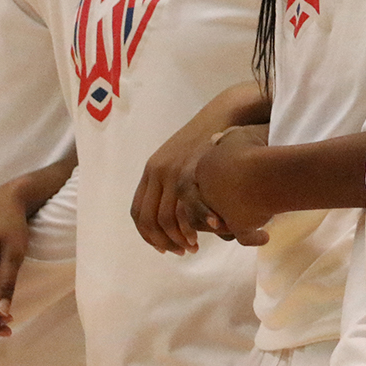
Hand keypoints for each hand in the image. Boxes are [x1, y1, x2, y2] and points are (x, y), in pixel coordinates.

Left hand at [131, 90, 263, 253]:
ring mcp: (173, 172)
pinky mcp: (191, 172)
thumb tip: (178, 207)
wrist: (226, 114)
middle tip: (180, 252)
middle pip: (149, 219)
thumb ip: (175, 179)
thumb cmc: (210, 138)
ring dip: (177, 238)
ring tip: (192, 247)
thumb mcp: (183, 157)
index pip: (138, 211)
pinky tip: (203, 233)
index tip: (162, 247)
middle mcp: (157, 172)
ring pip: (164, 218)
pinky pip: (183, 209)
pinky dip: (191, 226)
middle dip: (162, 241)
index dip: (147, 235)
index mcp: (152, 170)